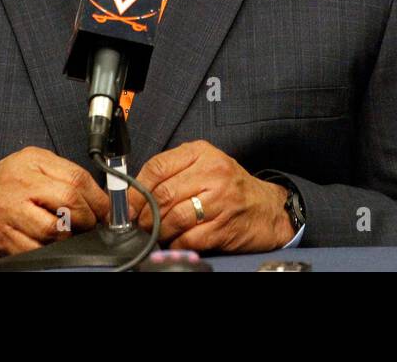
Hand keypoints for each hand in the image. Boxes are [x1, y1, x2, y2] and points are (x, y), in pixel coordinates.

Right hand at [0, 146, 109, 255]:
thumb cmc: (3, 185)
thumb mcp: (31, 165)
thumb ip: (62, 173)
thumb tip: (99, 195)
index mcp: (31, 162)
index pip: (76, 177)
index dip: (98, 197)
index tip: (106, 209)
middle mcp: (20, 184)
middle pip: (69, 200)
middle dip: (88, 217)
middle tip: (90, 223)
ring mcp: (10, 212)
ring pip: (55, 229)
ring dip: (70, 235)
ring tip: (69, 232)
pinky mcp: (4, 238)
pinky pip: (37, 249)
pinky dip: (50, 249)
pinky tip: (50, 242)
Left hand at [126, 140, 293, 251]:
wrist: (268, 208)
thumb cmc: (230, 187)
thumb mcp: (204, 166)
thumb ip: (174, 173)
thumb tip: (135, 194)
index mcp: (202, 153)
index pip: (158, 166)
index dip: (136, 189)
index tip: (128, 205)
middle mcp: (213, 172)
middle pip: (163, 194)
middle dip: (144, 214)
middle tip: (139, 224)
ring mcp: (221, 200)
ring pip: (174, 218)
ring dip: (158, 231)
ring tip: (156, 233)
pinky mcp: (224, 226)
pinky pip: (189, 238)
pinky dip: (176, 243)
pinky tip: (176, 241)